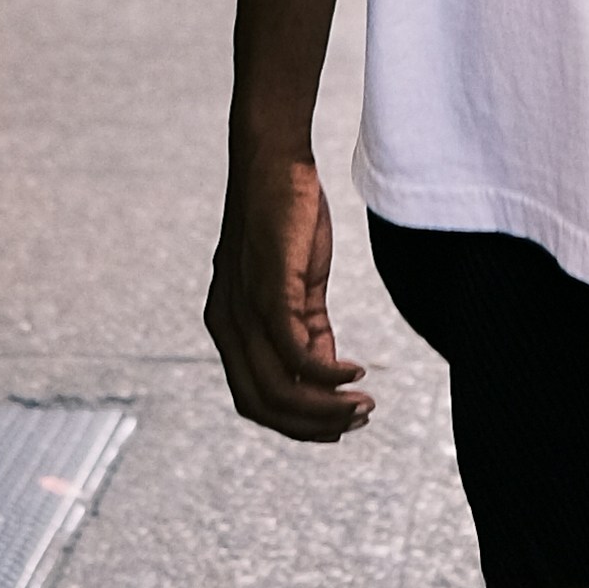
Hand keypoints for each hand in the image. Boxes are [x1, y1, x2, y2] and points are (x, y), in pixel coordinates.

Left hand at [206, 136, 375, 445]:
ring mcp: (245, 311)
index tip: (335, 427)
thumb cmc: (285, 217)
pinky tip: (355, 374)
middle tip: (356, 422)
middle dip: (310, 426)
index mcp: (226, 326)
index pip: (251, 397)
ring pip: (279, 388)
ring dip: (324, 408)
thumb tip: (327, 372)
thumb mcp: (296, 282)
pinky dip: (328, 373)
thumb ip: (307, 326)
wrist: (273, 160)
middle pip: (262, 404)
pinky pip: (296, 353)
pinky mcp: (269, 292)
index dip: (292, 422)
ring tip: (362, 407)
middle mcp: (226, 325)